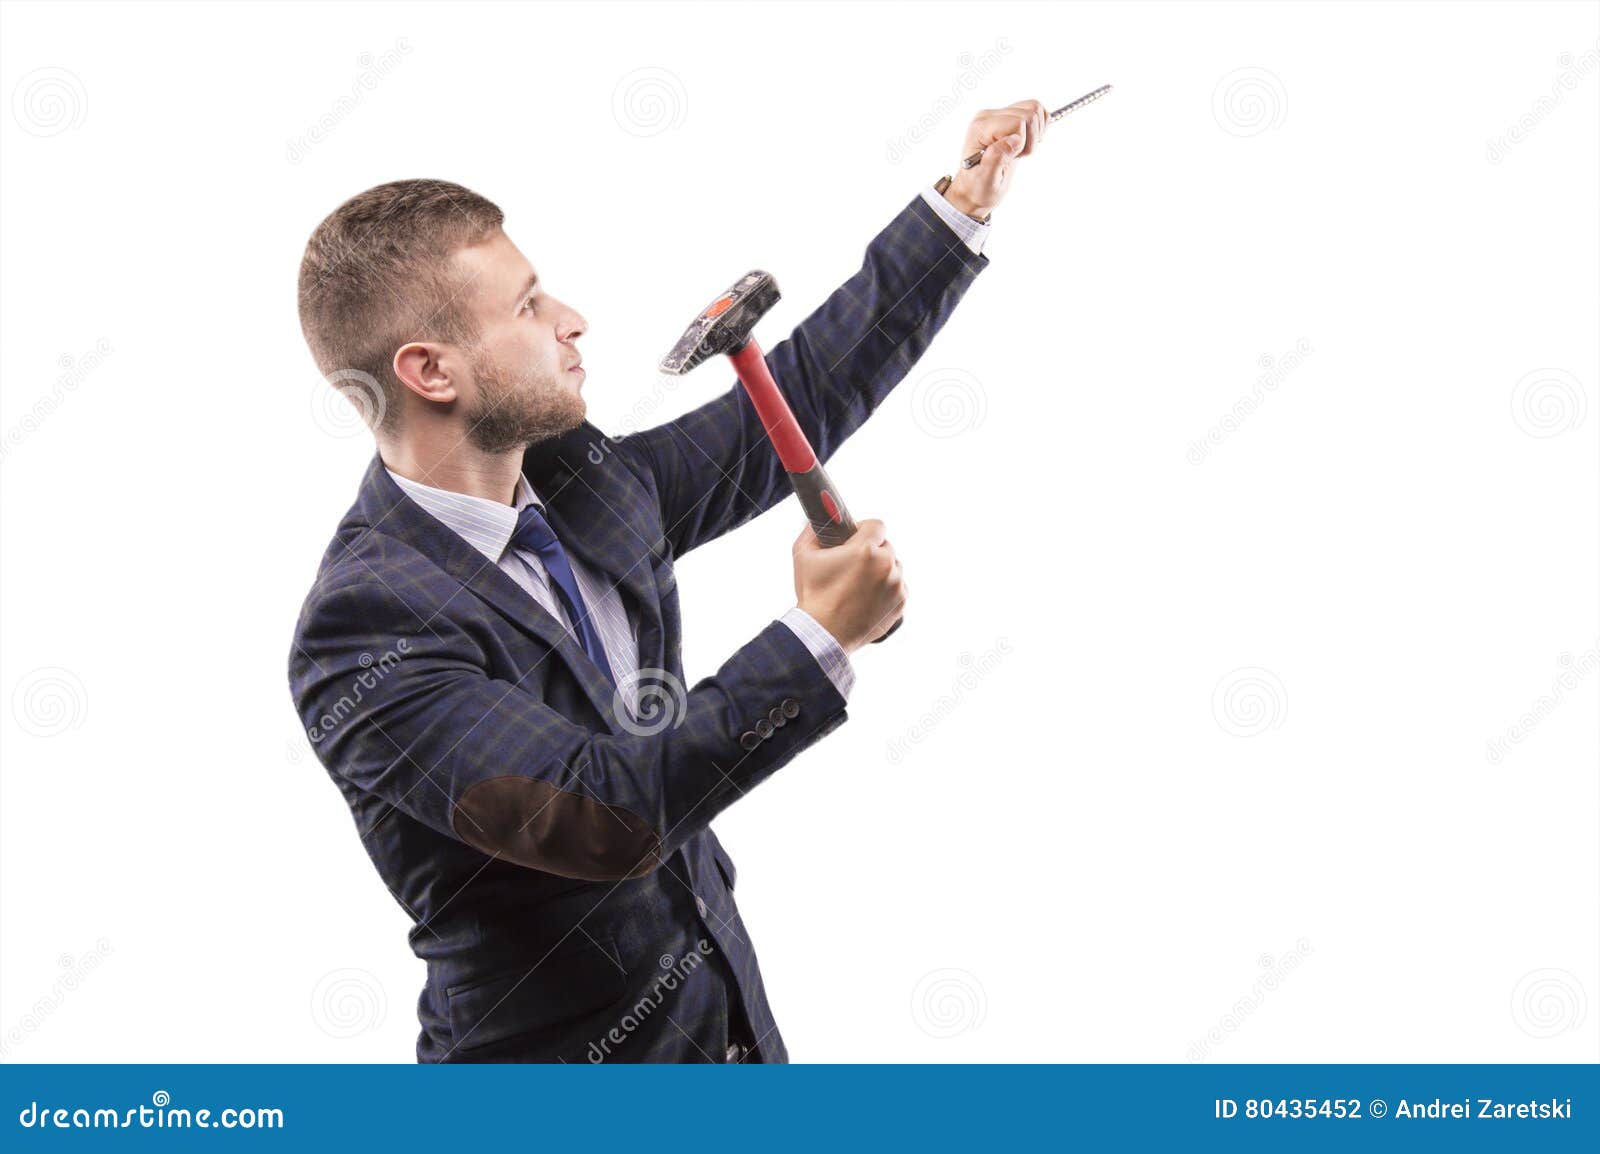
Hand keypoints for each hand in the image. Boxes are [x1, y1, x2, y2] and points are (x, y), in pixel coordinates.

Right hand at [792, 519, 906, 653]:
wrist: (825, 634)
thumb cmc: (813, 596)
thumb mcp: (803, 557)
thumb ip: (812, 530)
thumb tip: (818, 519)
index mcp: (865, 550)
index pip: (876, 525)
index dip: (863, 529)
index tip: (855, 538)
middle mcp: (886, 566)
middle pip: (885, 546)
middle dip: (871, 552)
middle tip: (853, 566)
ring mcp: (896, 586)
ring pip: (893, 568)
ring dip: (880, 572)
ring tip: (859, 586)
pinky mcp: (901, 603)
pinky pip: (898, 588)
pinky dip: (886, 590)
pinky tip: (867, 598)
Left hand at [942, 99, 1048, 219]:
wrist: (975, 189)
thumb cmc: (978, 187)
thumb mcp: (986, 180)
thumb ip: (997, 158)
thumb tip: (1014, 139)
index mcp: (980, 129)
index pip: (1018, 122)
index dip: (1023, 143)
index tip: (1012, 158)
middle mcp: (988, 117)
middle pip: (1029, 113)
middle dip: (1030, 139)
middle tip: (1016, 156)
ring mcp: (999, 115)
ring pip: (1034, 108)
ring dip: (1035, 134)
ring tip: (1019, 150)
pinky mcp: (1009, 116)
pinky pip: (1035, 109)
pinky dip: (1038, 128)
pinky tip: (1025, 142)